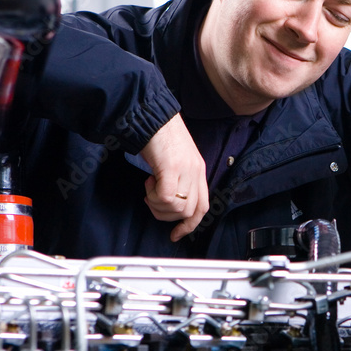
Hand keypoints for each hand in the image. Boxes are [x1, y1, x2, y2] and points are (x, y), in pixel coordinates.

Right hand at [139, 113, 209, 241]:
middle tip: (152, 201)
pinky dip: (154, 197)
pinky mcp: (172, 168)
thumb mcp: (175, 160)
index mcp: (199, 171)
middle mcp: (196, 172)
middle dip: (168, 216)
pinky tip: (148, 183)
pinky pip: (167, 198)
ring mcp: (186, 170)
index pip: (203, 207)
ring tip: (150, 188)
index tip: (176, 235)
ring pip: (179, 208)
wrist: (152, 115)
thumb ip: (178, 179)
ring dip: (159, 205)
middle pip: (190, 212)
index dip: (190, 225)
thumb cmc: (159, 136)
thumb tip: (169, 201)